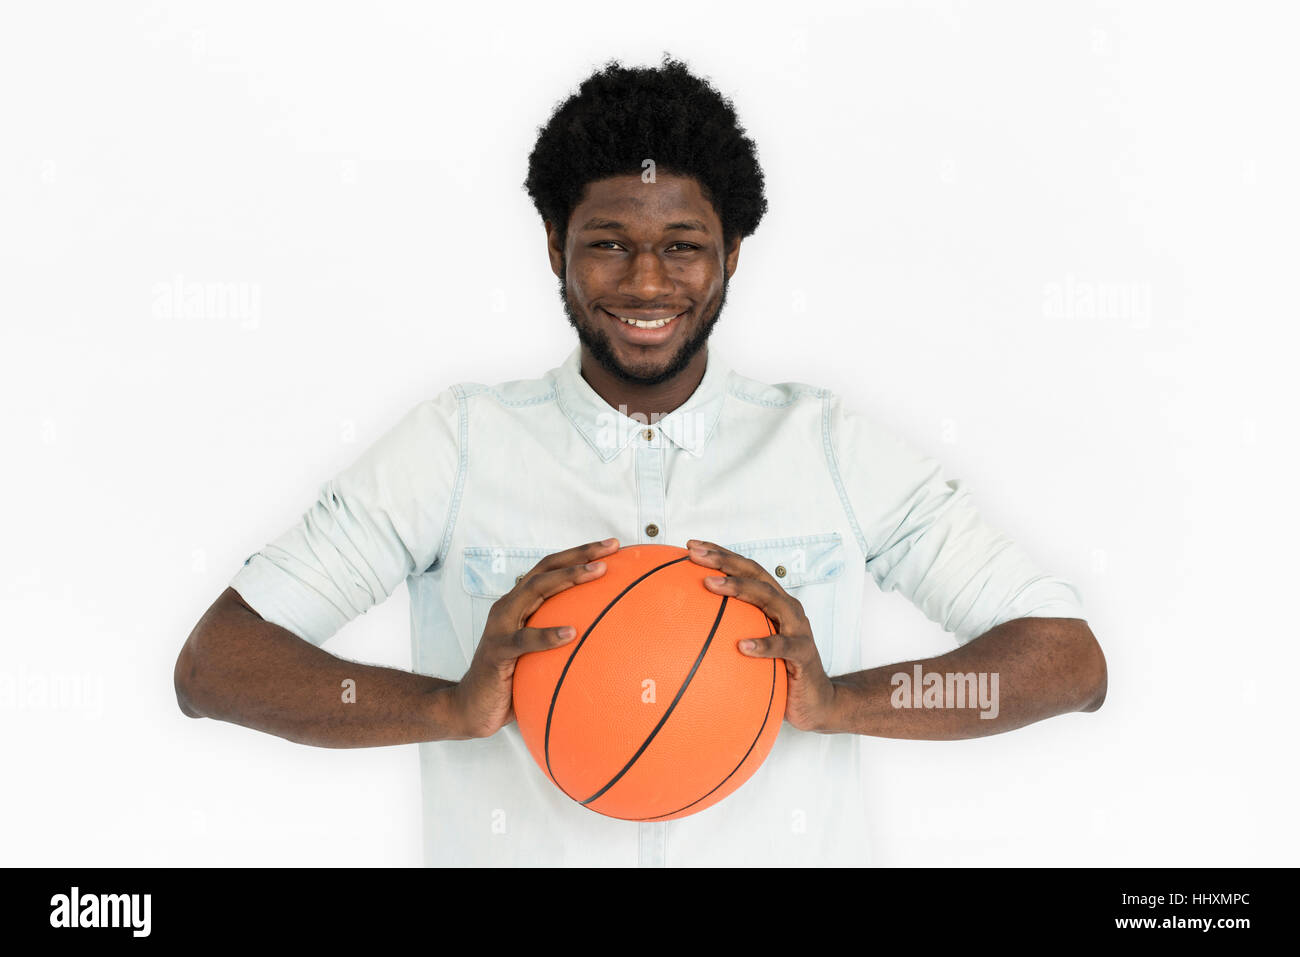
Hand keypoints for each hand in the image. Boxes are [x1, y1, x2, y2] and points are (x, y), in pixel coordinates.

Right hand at [449, 537, 618, 738]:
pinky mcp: (497, 652)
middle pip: (546, 570)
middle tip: (610, 549)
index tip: (612, 546)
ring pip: (535, 591)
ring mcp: (500, 627)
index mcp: (519, 603)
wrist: (472, 707)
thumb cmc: (512, 678)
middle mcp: (509, 607)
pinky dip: (547, 634)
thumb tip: (605, 634)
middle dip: (579, 555)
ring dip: (568, 578)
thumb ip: (559, 634)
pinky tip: (572, 633)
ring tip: (598, 573)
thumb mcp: (538, 652)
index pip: (550, 568)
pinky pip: (524, 640)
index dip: (579, 553)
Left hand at [685, 538, 838, 732]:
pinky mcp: (804, 654)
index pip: (747, 570)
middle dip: (724, 560)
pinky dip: (763, 644)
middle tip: (694, 554)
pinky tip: (741, 646)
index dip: (721, 553)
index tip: (690, 546)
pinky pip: (783, 647)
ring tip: (710, 584)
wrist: (815, 701)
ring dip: (739, 589)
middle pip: (756, 574)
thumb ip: (728, 632)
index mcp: (774, 602)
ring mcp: (798, 628)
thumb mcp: (752, 646)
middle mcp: (787, 608)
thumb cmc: (779, 671)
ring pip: (770, 599)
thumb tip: (683, 629)